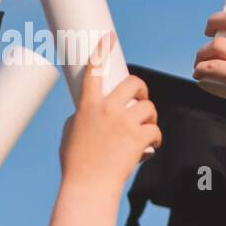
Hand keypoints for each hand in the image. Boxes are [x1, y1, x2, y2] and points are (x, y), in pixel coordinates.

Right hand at [59, 33, 160, 187]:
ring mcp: (124, 123)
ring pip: (148, 107)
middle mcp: (106, 109)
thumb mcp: (69, 134)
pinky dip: (155, 138)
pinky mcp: (138, 138)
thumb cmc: (75, 164)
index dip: (102, 50)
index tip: (111, 39)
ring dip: (149, 118)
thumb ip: (80, 117)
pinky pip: (155, 130)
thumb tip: (88, 113)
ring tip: (144, 130)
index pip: (94, 70)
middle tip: (141, 100)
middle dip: (141, 89)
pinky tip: (150, 147)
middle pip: (133, 83)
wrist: (88, 186)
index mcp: (87, 105)